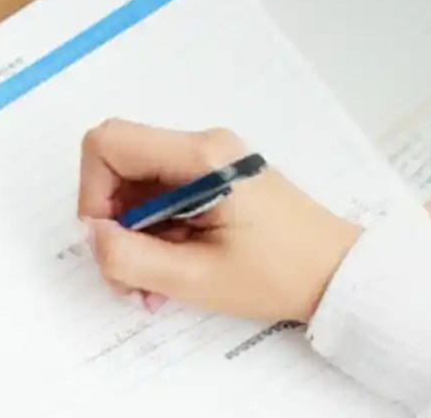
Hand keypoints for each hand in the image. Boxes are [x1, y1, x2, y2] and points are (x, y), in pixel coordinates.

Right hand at [76, 119, 360, 321]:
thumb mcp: (196, 279)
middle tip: (131, 277)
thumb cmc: (278, 276)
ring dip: (133, 235)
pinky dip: (155, 233)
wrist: (339, 275)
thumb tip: (91, 235)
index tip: (109, 239)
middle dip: (112, 222)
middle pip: (119, 164)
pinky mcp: (215, 176)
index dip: (92, 191)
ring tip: (155, 285)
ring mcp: (209, 159)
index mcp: (200, 157)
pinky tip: (173, 270)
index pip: (108, 143)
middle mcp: (202, 145)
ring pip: (137, 184)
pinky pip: (162, 194)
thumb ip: (130, 258)